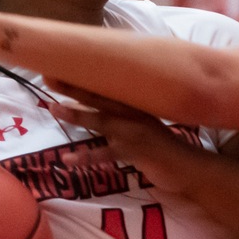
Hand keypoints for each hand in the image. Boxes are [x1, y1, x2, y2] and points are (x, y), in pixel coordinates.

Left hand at [50, 87, 209, 195]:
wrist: (189, 169)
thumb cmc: (166, 151)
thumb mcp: (146, 130)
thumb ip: (127, 121)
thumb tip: (102, 116)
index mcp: (135, 108)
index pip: (106, 91)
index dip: (83, 81)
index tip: (60, 70)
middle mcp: (134, 116)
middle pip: (100, 99)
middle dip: (74, 88)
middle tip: (49, 78)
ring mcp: (134, 133)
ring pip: (101, 121)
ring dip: (77, 114)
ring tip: (54, 107)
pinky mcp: (135, 152)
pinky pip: (106, 153)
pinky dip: (86, 157)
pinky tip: (68, 159)